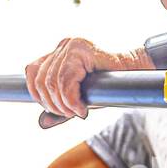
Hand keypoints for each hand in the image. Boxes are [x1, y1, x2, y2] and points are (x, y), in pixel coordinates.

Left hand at [24, 38, 145, 120]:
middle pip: (41, 80)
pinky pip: (66, 80)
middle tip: (70, 114)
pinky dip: (72, 100)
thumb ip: (61, 106)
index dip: (37, 95)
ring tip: (78, 111)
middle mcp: (62, 46)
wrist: (134, 72)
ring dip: (64, 105)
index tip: (54, 109)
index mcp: (57, 54)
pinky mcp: (80, 49)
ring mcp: (70, 45)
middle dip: (53, 104)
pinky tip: (83, 108)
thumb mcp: (79, 98)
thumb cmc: (108, 85)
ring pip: (53, 83)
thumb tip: (42, 122)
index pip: (32, 72)